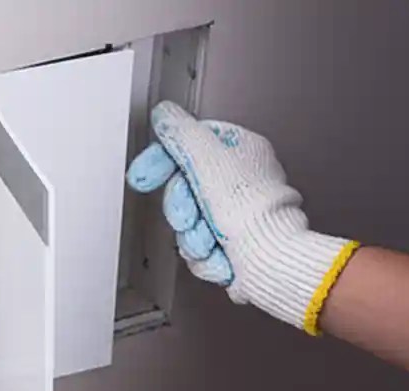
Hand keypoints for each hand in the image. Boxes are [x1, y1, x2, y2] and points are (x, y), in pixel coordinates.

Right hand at [126, 101, 358, 334]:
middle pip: (183, 187)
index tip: (143, 175)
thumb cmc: (249, 209)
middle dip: (179, 207)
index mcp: (242, 151)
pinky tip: (217, 252)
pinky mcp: (230, 243)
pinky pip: (197, 244)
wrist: (265, 258)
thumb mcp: (206, 156)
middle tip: (186, 214)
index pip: (189, 145)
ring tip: (207, 237)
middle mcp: (241, 180)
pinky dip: (202, 252)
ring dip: (190, 233)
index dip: (161, 160)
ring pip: (187, 220)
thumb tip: (165, 114)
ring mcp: (235, 213)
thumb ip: (181, 132)